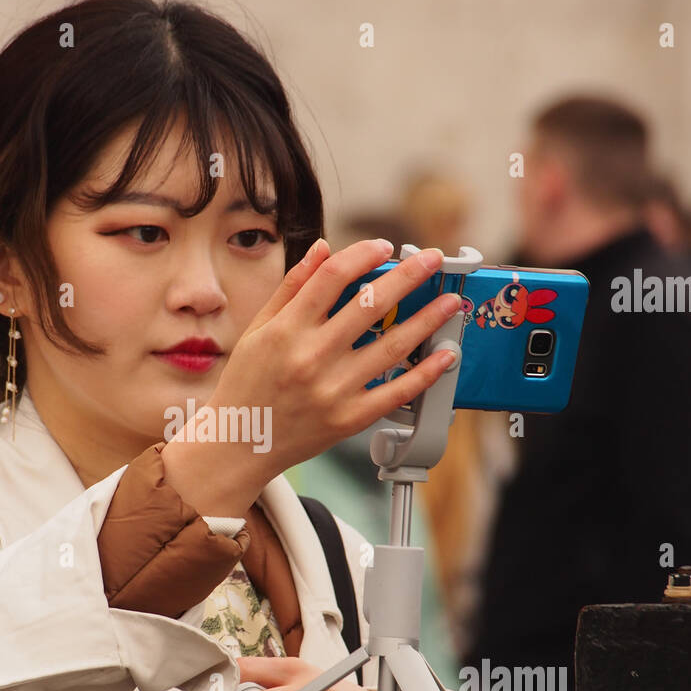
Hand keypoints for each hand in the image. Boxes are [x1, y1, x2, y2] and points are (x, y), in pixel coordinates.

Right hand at [161, 238, 464, 516]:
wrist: (240, 444)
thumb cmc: (246, 385)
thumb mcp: (258, 330)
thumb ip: (292, 288)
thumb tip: (323, 248)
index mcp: (286, 330)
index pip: (333, 278)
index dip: (363, 255)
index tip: (383, 246)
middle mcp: (311, 357)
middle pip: (370, 304)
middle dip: (409, 275)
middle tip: (433, 259)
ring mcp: (333, 390)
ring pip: (392, 346)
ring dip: (428, 320)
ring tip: (451, 302)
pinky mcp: (349, 418)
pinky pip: (396, 392)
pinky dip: (426, 372)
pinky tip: (445, 354)